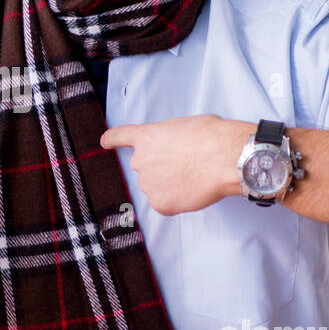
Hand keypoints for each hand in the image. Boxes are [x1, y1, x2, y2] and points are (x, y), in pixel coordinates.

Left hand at [100, 115, 252, 215]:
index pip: (120, 137)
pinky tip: (192, 191)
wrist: (225, 158)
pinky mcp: (160, 203)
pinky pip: (166, 203)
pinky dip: (177, 201)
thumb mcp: (185, 126)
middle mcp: (140, 161)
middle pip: (145, 167)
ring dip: (170, 184)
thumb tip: (176, 148)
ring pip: (156, 186)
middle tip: (186, 165)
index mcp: (146, 137)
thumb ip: (170, 138)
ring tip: (194, 176)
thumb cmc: (212, 137)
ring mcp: (148, 184)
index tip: (104, 142)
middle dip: (161, 167)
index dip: (111, 140)